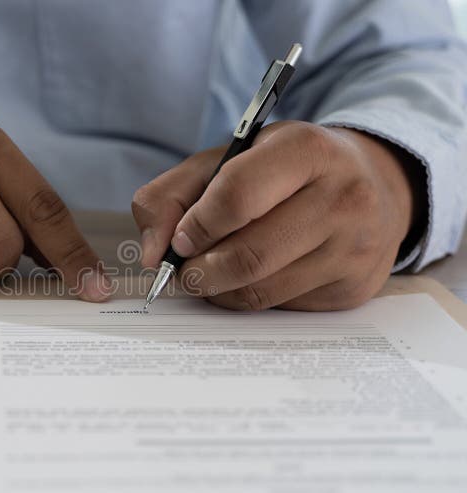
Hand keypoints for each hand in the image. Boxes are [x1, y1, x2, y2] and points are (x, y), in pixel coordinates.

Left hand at [132, 121, 421, 310]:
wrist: (374, 185)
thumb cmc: (284, 170)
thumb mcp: (227, 159)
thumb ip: (171, 194)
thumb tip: (151, 254)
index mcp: (306, 150)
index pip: (237, 198)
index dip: (196, 227)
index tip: (179, 241)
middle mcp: (343, 197)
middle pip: (247, 256)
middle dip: (198, 272)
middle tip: (184, 271)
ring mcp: (355, 248)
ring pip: (260, 292)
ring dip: (219, 291)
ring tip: (211, 272)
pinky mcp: (354, 288)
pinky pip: (281, 308)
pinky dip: (251, 299)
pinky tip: (253, 277)